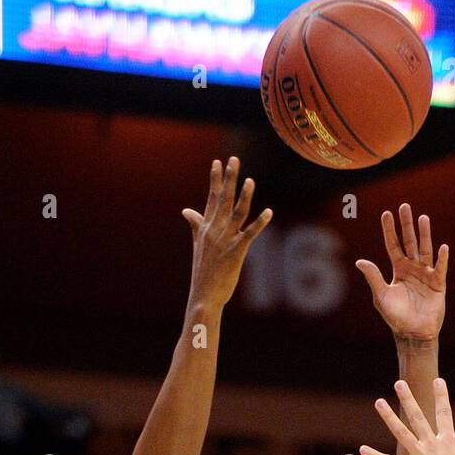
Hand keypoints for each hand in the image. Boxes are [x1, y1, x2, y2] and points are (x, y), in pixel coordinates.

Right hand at [183, 157, 271, 308]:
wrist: (203, 295)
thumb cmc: (203, 272)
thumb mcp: (198, 244)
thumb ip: (195, 224)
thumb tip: (186, 210)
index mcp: (206, 228)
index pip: (211, 199)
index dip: (215, 180)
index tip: (217, 162)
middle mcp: (214, 231)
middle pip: (223, 200)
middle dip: (229, 179)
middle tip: (234, 159)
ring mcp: (225, 241)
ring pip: (236, 213)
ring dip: (244, 196)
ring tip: (250, 180)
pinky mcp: (236, 252)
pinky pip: (249, 234)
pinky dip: (260, 223)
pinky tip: (269, 212)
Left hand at [356, 205, 447, 342]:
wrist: (413, 333)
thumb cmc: (396, 317)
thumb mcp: (382, 296)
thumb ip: (373, 277)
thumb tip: (359, 261)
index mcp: (398, 270)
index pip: (393, 245)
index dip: (390, 230)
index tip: (386, 214)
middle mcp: (412, 268)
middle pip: (409, 242)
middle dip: (406, 225)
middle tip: (404, 206)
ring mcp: (426, 275)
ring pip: (425, 250)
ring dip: (424, 234)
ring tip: (423, 218)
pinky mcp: (438, 284)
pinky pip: (440, 269)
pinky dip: (441, 259)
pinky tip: (442, 247)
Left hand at [360, 379, 454, 454]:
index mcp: (449, 441)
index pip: (445, 412)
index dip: (442, 395)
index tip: (438, 380)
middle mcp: (432, 444)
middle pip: (417, 416)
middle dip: (407, 398)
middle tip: (398, 382)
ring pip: (401, 432)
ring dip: (388, 417)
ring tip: (377, 402)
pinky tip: (361, 450)